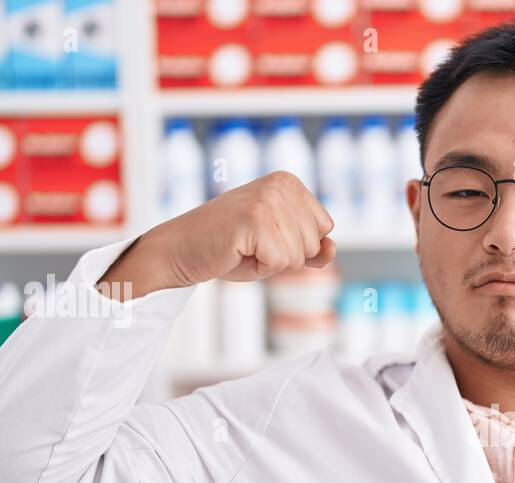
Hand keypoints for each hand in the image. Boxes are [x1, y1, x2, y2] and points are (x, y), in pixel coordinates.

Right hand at [97, 172, 335, 301]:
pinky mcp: (255, 220)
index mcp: (289, 182)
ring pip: (299, 256)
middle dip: (286, 255)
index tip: (264, 236)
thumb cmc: (230, 248)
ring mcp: (269, 200)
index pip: (325, 228)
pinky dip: (260, 268)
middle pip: (315, 243)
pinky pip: (280, 263)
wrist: (181, 249)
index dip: (296, 245)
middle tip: (250, 243)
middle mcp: (282, 184)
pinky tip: (238, 252)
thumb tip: (332, 248)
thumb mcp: (280, 247)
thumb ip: (312, 248)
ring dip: (271, 262)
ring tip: (243, 246)